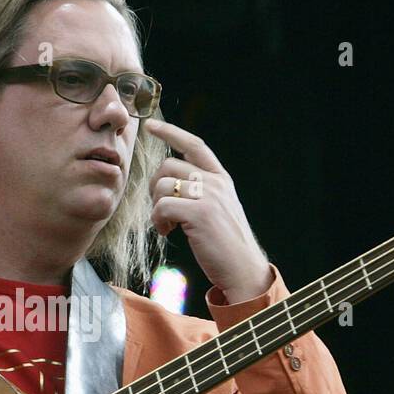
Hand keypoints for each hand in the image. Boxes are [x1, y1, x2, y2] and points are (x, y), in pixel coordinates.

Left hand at [144, 118, 273, 302]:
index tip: (150, 124)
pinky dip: (157, 220)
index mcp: (221, 179)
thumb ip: (201, 191)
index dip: (171, 132)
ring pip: (162, 185)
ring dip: (156, 207)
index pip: (195, 144)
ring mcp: (210, 197)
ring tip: (166, 224)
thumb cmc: (225, 244)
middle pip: (168, 165)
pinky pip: (162, 206)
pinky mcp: (200, 214)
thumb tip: (169, 182)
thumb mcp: (218, 209)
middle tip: (161, 211)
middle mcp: (216, 182)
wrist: (243, 269)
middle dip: (155, 187)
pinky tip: (168, 231)